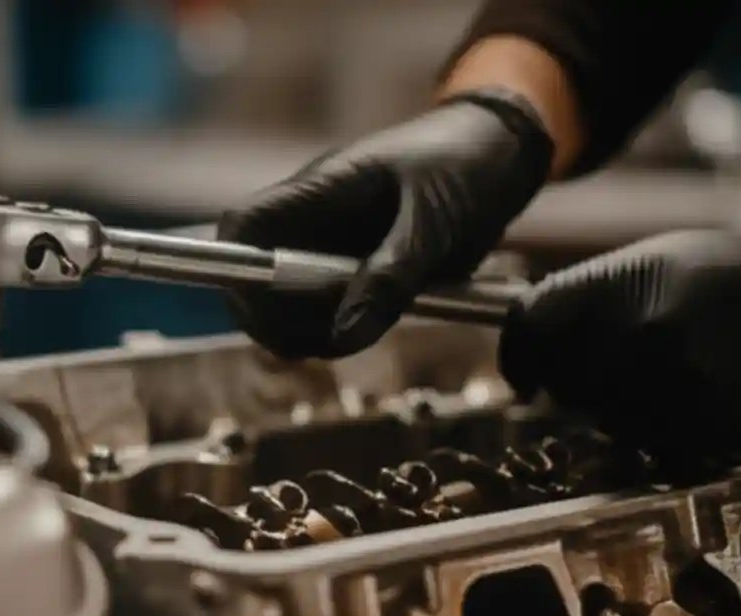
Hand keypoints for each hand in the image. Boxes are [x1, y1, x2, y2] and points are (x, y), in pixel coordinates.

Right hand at [218, 88, 552, 358]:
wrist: (503, 150)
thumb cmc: (465, 165)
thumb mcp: (434, 222)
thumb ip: (391, 277)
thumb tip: (343, 333)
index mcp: (321, 190)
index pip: (243, 227)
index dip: (237, 271)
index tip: (267, 312)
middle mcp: (316, 220)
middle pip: (258, 278)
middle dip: (279, 320)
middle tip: (331, 339)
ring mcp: (335, 244)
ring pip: (291, 302)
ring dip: (313, 331)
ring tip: (360, 335)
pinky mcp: (359, 267)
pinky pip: (333, 308)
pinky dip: (343, 328)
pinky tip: (376, 325)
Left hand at [499, 223, 740, 453]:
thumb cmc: (730, 277)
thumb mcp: (650, 260)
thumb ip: (584, 294)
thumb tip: (524, 332)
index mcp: (621, 286)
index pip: (529, 328)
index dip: (517, 353)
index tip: (523, 369)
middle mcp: (638, 337)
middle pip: (559, 377)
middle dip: (569, 375)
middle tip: (606, 361)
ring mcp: (667, 388)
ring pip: (597, 414)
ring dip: (610, 402)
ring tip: (658, 369)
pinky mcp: (696, 430)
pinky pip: (640, 439)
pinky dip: (649, 424)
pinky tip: (682, 393)